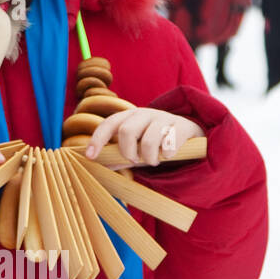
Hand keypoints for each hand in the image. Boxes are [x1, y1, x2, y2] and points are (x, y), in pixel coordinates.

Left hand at [84, 109, 203, 168]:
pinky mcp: (182, 126)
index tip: (90, 156)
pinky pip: (170, 143)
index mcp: (128, 116)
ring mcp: (164, 118)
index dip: (97, 139)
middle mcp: (144, 113)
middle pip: (126, 131)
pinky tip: (168, 155)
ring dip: (149, 157)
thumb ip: (117, 155)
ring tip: (153, 161)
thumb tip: (97, 165)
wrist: (189, 132)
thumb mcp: (135, 146)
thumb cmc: (155, 141)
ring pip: (149, 140)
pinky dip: (167, 154)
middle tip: (134, 160)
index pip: (108, 124)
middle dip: (127, 151)